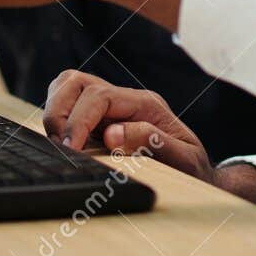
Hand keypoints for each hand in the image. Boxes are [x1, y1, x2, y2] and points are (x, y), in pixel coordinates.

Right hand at [41, 71, 255, 205]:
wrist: (200, 173)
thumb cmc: (193, 169)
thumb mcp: (185, 160)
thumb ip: (154, 143)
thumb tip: (112, 134)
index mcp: (145, 104)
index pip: (100, 96)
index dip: (78, 120)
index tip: (69, 149)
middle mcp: (125, 100)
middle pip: (77, 82)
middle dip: (59, 111)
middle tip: (60, 146)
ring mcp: (111, 107)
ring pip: (70, 86)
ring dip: (55, 110)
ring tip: (57, 142)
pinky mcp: (100, 120)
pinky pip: (69, 103)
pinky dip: (58, 116)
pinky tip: (62, 142)